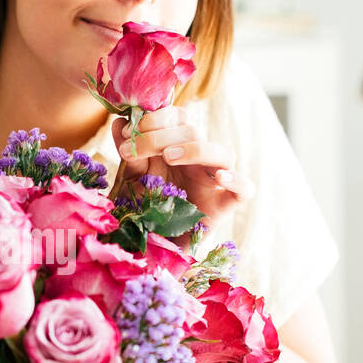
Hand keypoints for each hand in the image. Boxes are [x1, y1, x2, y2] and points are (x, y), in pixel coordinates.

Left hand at [112, 107, 253, 236]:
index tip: (129, 132)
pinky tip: (221, 178)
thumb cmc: (143, 207)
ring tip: (169, 157)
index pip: (178, 117)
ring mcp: (214, 181)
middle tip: (133, 150)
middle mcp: (198, 160)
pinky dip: (238, 181)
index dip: (156, 118)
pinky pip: (245, 190)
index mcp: (177, 146)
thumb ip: (129, 152)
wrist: (148, 245)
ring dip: (196, 149)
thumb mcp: (131, 178)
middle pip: (194, 132)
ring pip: (224, 152)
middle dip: (160, 136)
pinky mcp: (223, 206)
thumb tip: (117, 122)